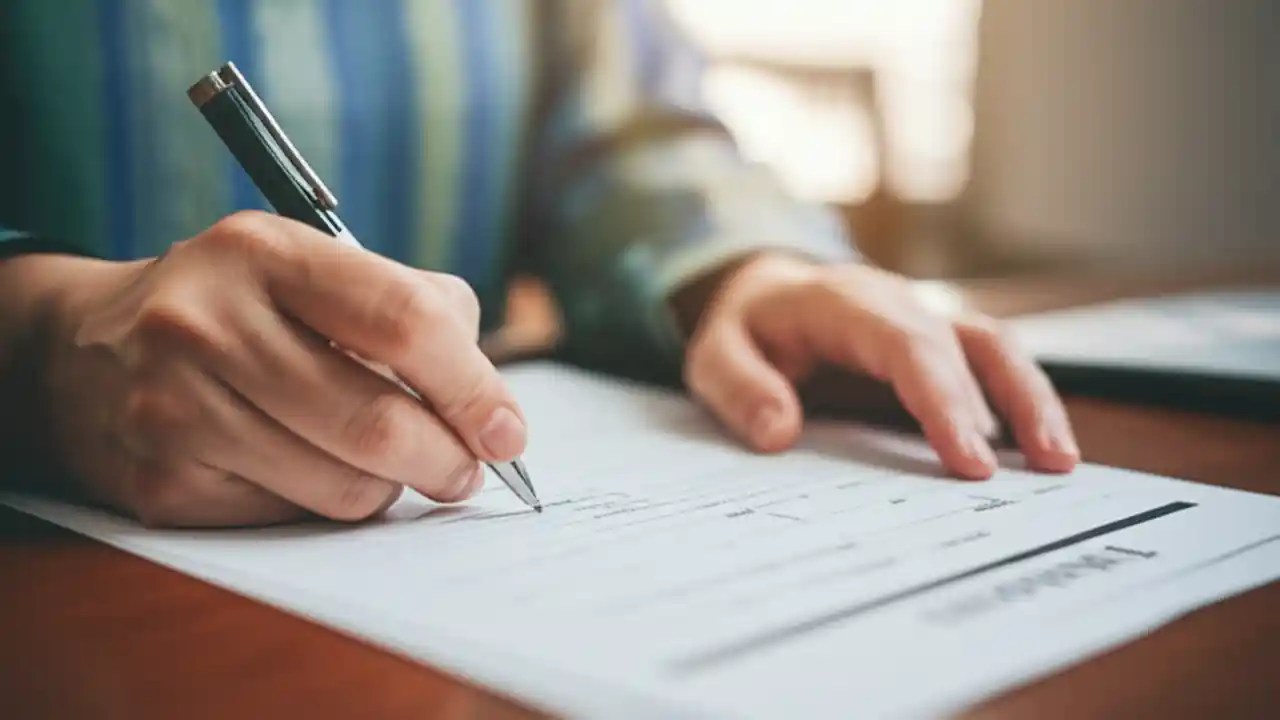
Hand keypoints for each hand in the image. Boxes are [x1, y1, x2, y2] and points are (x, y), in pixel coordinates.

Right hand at [41, 212, 526, 526]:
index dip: (473, 388)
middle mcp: (206, 322)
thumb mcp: (317, 270)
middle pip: (377, 422)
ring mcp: (174, 406)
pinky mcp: (162, 483)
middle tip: (463, 470)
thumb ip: (418, 312)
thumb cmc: (242, 309)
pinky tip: (301, 468)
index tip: (507, 432)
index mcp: (264, 252)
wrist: (90, 350)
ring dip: (386, 487)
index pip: (405, 322)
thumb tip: (492, 408)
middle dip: (446, 460)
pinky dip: (323, 503)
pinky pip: (293, 519)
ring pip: (342, 485)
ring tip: (378, 460)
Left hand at [681, 255, 1078, 477]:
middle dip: (1008, 405)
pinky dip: (1020, 405)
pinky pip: (990, 367)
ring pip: (995, 347)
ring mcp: (924, 322)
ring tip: (1061, 463)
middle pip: (968, 344)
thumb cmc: (746, 331)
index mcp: (843, 302)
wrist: (765, 296)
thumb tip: (777, 433)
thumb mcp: (714, 356)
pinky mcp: (939, 348)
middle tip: (1038, 471)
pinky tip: (1038, 455)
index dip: (943, 398)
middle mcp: (897, 304)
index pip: (907, 344)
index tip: (968, 459)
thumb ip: (739, 389)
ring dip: (1033, 401)